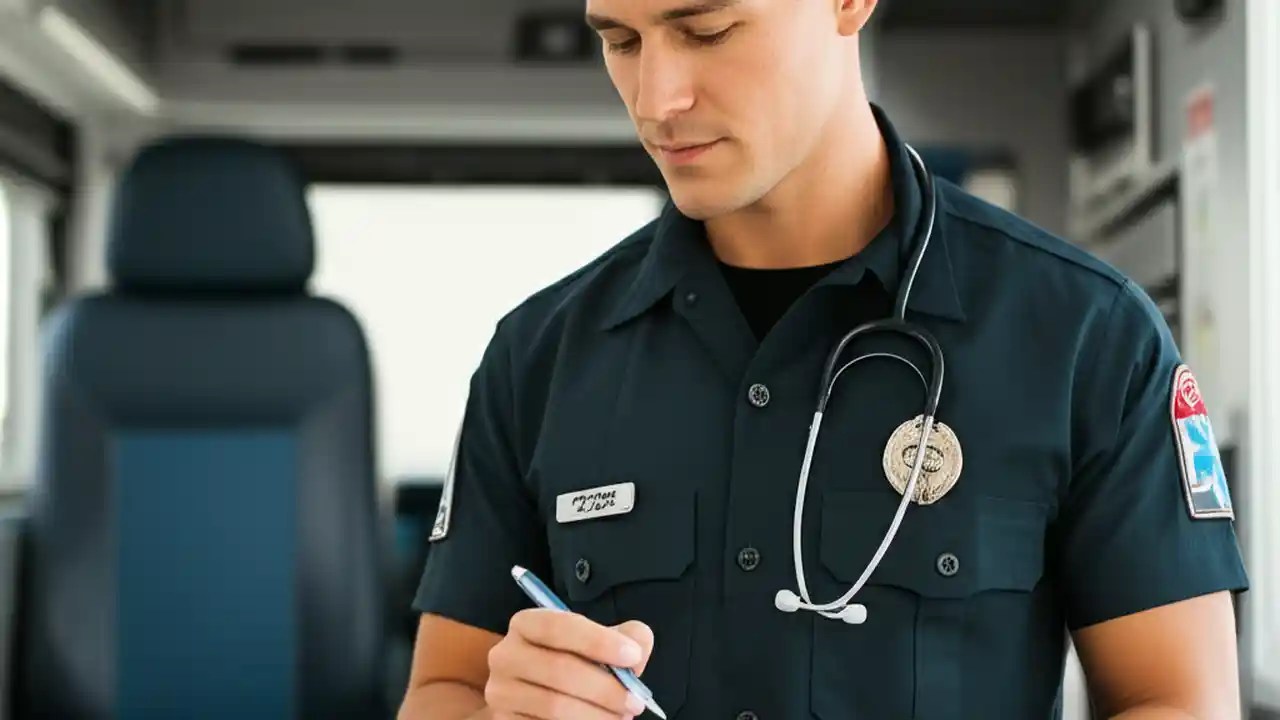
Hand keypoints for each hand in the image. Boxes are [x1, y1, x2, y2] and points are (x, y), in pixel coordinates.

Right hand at [485, 608, 654, 718]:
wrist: (540, 698)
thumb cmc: (576, 664)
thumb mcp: (599, 644)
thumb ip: (625, 637)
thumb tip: (637, 647)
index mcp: (526, 624)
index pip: (558, 626)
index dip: (598, 640)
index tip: (633, 656)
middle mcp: (505, 655)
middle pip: (559, 669)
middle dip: (606, 688)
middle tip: (636, 702)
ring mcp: (500, 693)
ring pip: (554, 706)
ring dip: (597, 716)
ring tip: (621, 718)